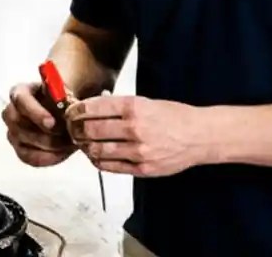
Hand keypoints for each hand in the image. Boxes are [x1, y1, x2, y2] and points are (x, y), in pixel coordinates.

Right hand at [2, 82, 78, 166]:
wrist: (66, 114)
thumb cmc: (62, 101)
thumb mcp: (65, 94)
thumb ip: (64, 99)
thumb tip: (71, 112)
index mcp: (20, 92)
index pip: (20, 100)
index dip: (35, 112)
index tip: (51, 122)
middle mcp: (11, 112)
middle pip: (16, 123)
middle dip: (42, 132)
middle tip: (64, 135)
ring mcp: (13, 132)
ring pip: (23, 142)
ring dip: (49, 145)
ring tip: (69, 142)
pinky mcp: (21, 150)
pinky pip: (30, 158)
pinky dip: (48, 157)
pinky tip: (62, 152)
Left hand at [66, 95, 213, 176]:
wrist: (199, 136)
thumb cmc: (173, 116)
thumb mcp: (145, 102)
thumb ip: (119, 106)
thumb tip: (90, 108)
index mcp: (134, 107)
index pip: (93, 108)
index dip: (76, 110)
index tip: (71, 111)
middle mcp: (135, 129)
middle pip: (91, 130)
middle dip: (75, 128)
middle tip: (71, 128)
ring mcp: (138, 151)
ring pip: (97, 150)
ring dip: (84, 146)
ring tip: (82, 142)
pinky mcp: (142, 169)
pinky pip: (110, 167)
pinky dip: (97, 161)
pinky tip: (94, 156)